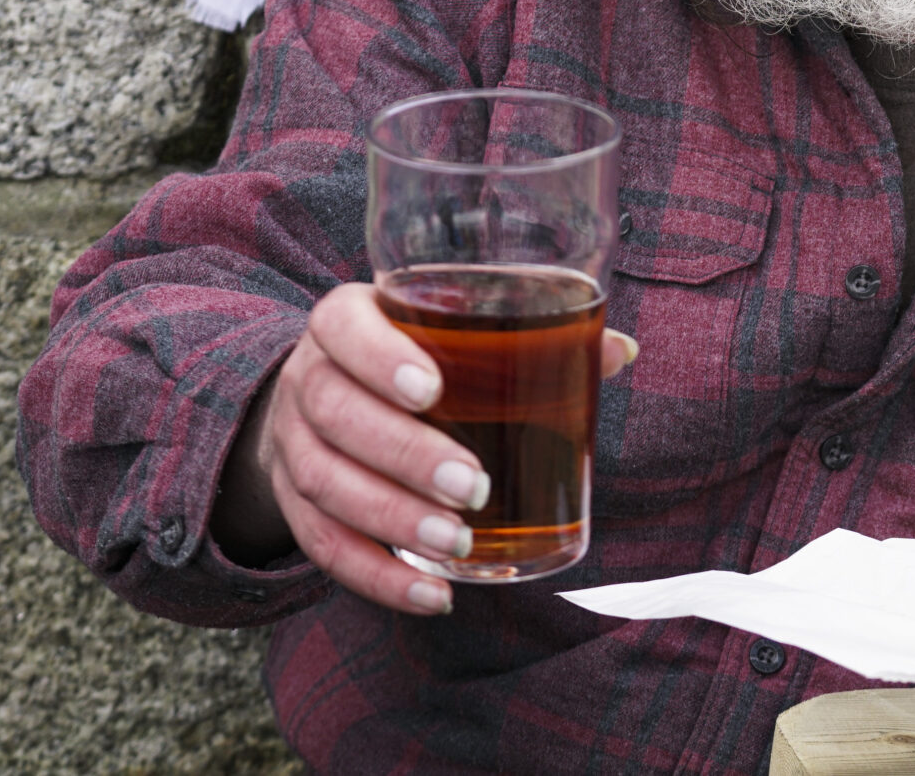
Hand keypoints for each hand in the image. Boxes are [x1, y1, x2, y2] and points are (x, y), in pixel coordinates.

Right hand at [210, 281, 639, 613]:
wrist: (325, 392)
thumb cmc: (411, 355)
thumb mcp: (447, 330)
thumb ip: (527, 336)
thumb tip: (621, 350)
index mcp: (344, 321)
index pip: (343, 328)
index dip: (380, 358)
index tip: (433, 389)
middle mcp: (308, 378)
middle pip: (337, 414)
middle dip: (404, 454)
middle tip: (471, 485)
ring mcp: (292, 443)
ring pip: (324, 483)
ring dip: (390, 519)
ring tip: (455, 542)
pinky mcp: (294, 504)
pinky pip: (322, 545)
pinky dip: (375, 576)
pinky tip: (431, 593)